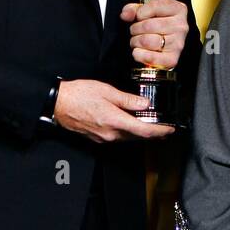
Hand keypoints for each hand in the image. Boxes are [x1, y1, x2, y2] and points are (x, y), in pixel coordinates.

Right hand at [53, 79, 174, 143]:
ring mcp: (104, 138)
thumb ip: (128, 100)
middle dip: (154, 133)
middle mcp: (111, 134)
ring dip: (141, 133)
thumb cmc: (79, 94)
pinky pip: (118, 137)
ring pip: (129, 138)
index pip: (144, 131)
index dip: (160, 131)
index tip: (171, 129)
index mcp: (115, 121)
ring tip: (151, 124)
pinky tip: (130, 124)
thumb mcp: (107, 91)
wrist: (58, 104)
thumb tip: (145, 104)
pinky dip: (128, 132)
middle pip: (138, 137)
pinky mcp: (98, 138)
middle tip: (165, 127)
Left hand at [122, 0, 188, 69]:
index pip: (154, 6)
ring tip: (137, 40)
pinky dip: (139, 55)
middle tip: (136, 31)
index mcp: (178, 9)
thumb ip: (134, 9)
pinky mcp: (172, 59)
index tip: (139, 17)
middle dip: (135, 29)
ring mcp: (177, 43)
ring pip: (147, 41)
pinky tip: (139, 51)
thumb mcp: (146, 11)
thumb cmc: (157, 25)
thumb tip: (125, 15)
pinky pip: (150, 57)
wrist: (166, 44)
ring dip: (136, 42)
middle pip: (148, 25)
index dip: (140, 12)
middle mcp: (181, 26)